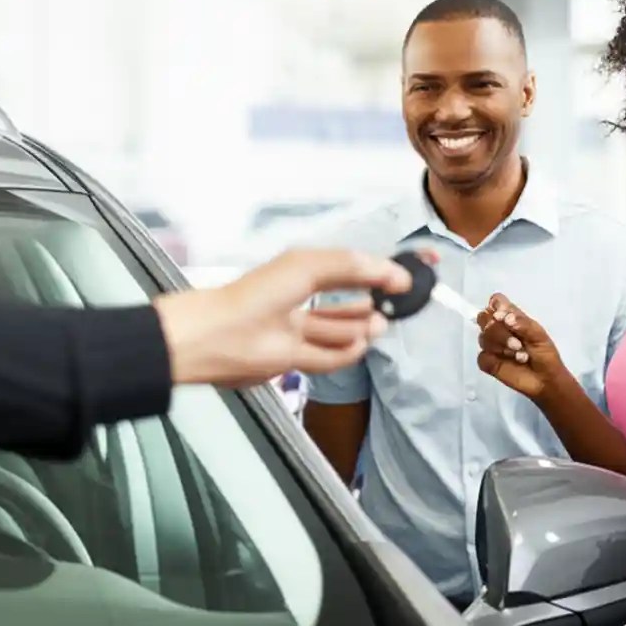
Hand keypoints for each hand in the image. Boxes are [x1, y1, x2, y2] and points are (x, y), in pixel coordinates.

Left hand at [153, 248, 411, 386]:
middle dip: (371, 300)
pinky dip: (345, 352)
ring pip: (339, 330)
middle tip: (396, 301)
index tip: (404, 276)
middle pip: (346, 301)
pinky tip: (359, 344)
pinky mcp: (292, 359)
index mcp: (301, 271)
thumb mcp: (311, 267)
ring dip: (360, 327)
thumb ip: (354, 267)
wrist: (220, 336)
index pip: (348, 268)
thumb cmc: (257, 295)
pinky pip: (329, 357)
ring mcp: (295, 331)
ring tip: (379, 323)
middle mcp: (299, 299)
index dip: (377, 271)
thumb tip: (390, 272)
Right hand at [476, 293, 566, 401]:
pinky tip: (510, 362)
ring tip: (520, 355)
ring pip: (483, 337)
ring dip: (502, 346)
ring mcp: (492, 346)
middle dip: (499, 330)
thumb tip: (505, 318)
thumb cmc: (545, 355)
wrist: (546, 380)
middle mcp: (498, 329)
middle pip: (483, 318)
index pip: (496, 302)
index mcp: (511, 318)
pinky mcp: (487, 362)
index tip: (503, 317)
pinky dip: (495, 359)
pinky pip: (482, 356)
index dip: (496, 306)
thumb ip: (523, 323)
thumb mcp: (539, 335)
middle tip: (517, 342)